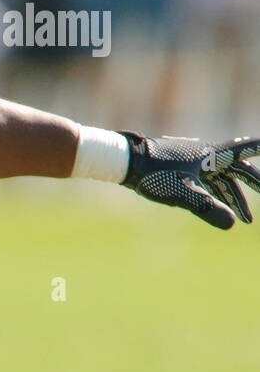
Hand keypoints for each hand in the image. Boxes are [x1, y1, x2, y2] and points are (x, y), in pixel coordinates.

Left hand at [120, 132, 259, 229]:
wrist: (125, 162)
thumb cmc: (154, 173)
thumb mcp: (182, 193)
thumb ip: (207, 207)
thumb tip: (232, 223)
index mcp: (210, 155)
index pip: (244, 151)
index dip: (259, 148)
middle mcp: (205, 155)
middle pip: (237, 170)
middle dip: (253, 186)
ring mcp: (192, 162)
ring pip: (221, 180)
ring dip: (234, 198)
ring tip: (245, 220)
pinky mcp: (179, 169)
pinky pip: (205, 183)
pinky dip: (215, 195)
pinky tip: (218, 210)